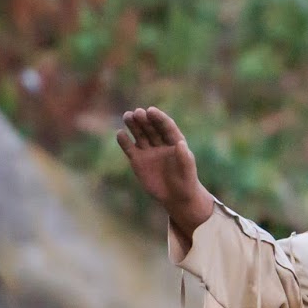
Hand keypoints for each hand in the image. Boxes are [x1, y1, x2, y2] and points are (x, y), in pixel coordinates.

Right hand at [116, 106, 213, 239]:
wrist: (176, 196)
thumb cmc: (186, 182)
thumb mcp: (187, 171)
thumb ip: (184, 157)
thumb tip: (181, 143)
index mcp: (174, 141)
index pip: (166, 126)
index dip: (159, 118)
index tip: (151, 111)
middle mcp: (160, 142)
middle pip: (151, 128)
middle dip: (145, 120)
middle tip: (137, 113)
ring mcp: (148, 150)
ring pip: (140, 134)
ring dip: (133, 125)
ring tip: (127, 116)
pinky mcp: (137, 160)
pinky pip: (129, 148)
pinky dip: (124, 141)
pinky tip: (120, 134)